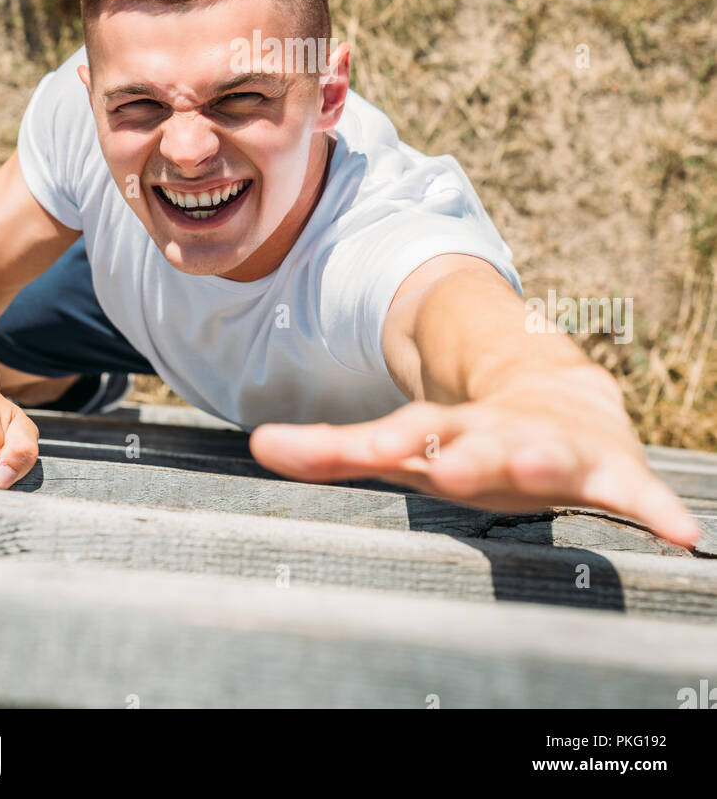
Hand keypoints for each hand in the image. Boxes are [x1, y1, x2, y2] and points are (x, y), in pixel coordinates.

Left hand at [249, 366, 701, 547]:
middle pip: (478, 441)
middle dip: (463, 453)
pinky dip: (656, 509)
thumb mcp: (406, 444)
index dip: (373, 442)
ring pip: (548, 456)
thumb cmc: (470, 437)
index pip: (405, 433)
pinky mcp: (609, 468)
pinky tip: (683, 535)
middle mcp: (498, 432)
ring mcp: (554, 447)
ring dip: (543, 462)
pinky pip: (638, 492)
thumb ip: (334, 450)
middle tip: (445, 465)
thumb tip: (256, 443)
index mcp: (447, 428)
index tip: (349, 449)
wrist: (561, 395)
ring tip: (541, 469)